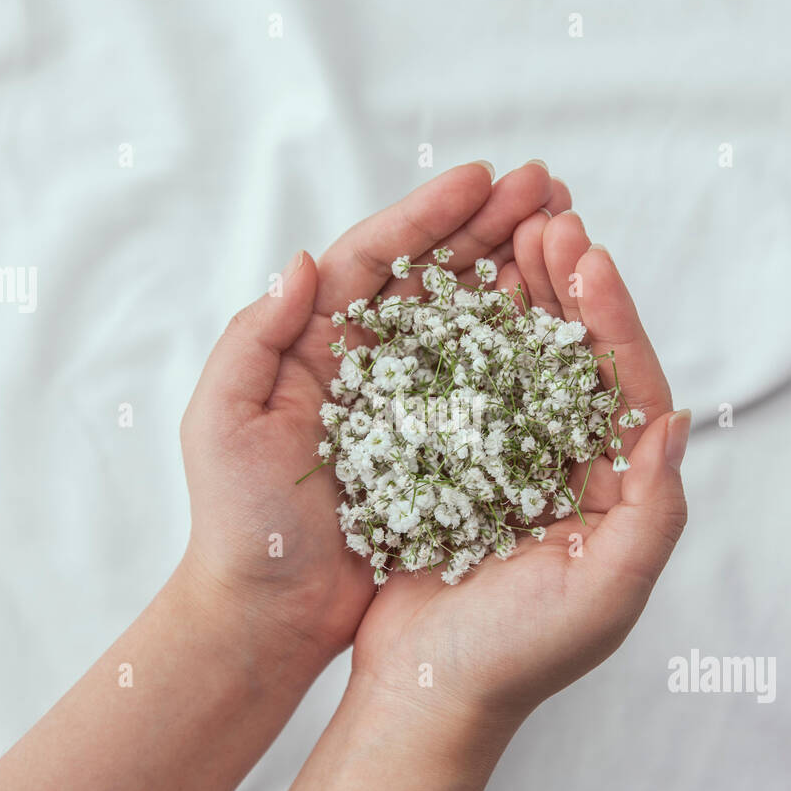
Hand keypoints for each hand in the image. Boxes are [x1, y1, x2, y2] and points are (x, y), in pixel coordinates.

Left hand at [176, 161, 560, 657]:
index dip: (427, 215)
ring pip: (466, 322)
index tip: (482, 179)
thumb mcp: (223, 421)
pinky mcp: (439, 447)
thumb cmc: (238, 520)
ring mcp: (407, 402)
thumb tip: (299, 261)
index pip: (372, 259)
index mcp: (312, 341)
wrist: (272, 611)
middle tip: (549, 188)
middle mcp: (364, 360)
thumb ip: (254, 338)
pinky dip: (521, 349)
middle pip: (431, 277)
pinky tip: (561, 322)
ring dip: (515, 275)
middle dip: (488, 228)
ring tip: (567, 235)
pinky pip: (485, 387)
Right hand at [351, 210, 690, 723]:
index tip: (590, 259)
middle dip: (569, 291)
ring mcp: (512, 462)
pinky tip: (454, 293)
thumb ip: (652, 514)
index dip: (614, 322)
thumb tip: (674, 423)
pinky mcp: (456, 464)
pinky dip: (464, 338)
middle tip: (549, 224)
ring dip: (521, 300)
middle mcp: (572, 470)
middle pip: (579, 362)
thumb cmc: (518, 658)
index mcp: (619, 495)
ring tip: (509, 237)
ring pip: (524, 364)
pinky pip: (467, 387)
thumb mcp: (605, 596)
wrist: (425, 693)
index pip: (628, 390)